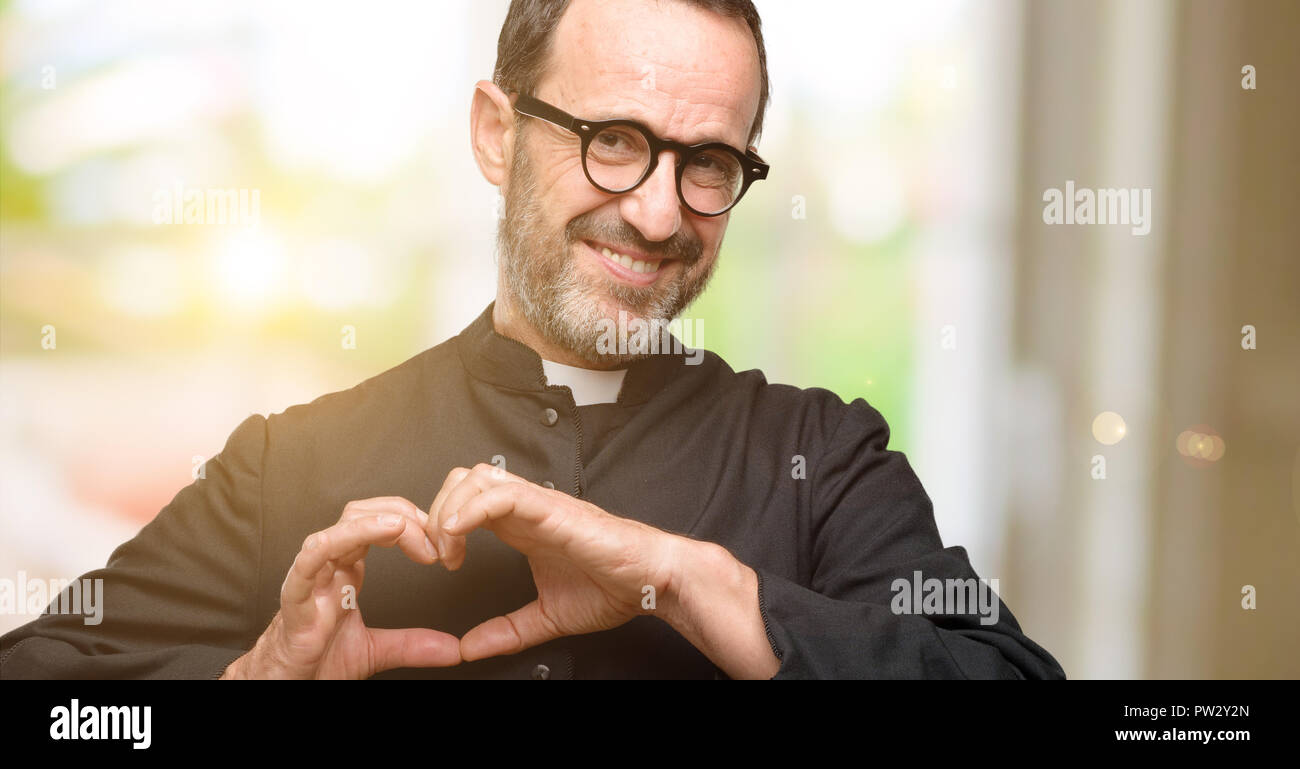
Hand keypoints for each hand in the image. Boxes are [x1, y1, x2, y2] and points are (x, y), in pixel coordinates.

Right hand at [220, 497, 460, 678]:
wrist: (283, 686)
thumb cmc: (316, 661)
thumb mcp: (376, 650)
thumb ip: (413, 645)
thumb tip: (453, 650)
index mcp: (346, 571)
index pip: (377, 523)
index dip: (411, 523)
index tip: (441, 542)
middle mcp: (327, 569)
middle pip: (358, 515)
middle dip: (399, 515)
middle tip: (432, 537)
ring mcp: (309, 582)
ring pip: (334, 532)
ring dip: (370, 524)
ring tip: (401, 527)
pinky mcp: (295, 602)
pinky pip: (306, 564)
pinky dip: (330, 545)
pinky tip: (354, 539)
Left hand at [427, 464, 679, 661]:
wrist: (651, 581)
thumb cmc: (612, 587)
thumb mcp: (545, 617)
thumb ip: (506, 630)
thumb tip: (470, 649)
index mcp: (521, 526)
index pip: (464, 502)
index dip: (440, 525)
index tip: (438, 563)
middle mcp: (525, 508)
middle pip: (462, 480)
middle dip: (436, 511)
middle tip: (436, 554)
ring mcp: (538, 504)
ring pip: (476, 478)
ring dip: (450, 509)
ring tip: (448, 548)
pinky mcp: (552, 508)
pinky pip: (502, 493)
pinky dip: (472, 508)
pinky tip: (459, 535)